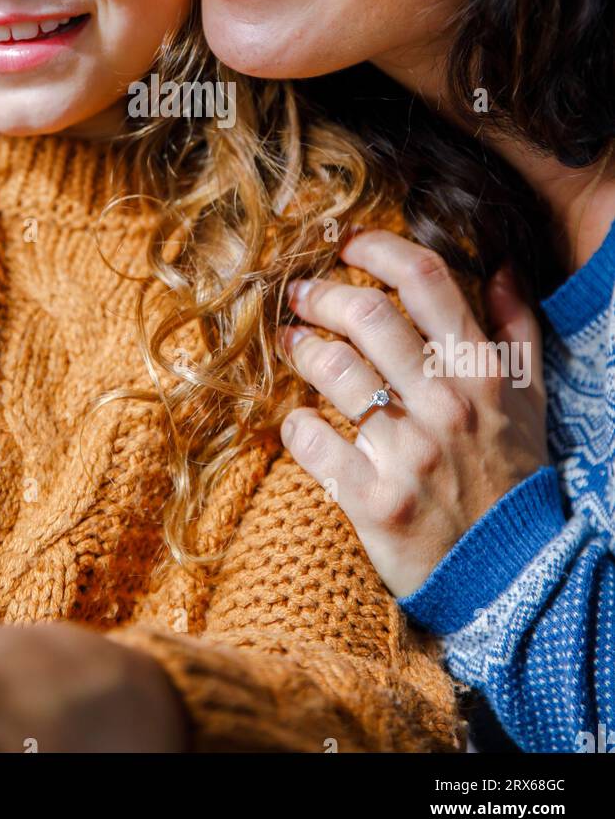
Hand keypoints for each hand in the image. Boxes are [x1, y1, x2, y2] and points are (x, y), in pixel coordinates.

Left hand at [280, 230, 548, 596]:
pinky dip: (294, 425)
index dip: (378, 249)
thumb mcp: (528, 399)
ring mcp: (410, 452)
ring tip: (290, 344)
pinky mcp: (376, 500)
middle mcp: (447, 403)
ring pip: (334, 370)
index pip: (425, 281)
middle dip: (321, 294)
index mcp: (482, 371)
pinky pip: (314, 443)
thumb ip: (517, 329)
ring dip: (300, 348)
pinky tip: (293, 420)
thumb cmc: (512, 476)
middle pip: (367, 315)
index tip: (348, 245)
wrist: (511, 573)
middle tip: (299, 295)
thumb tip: (501, 267)